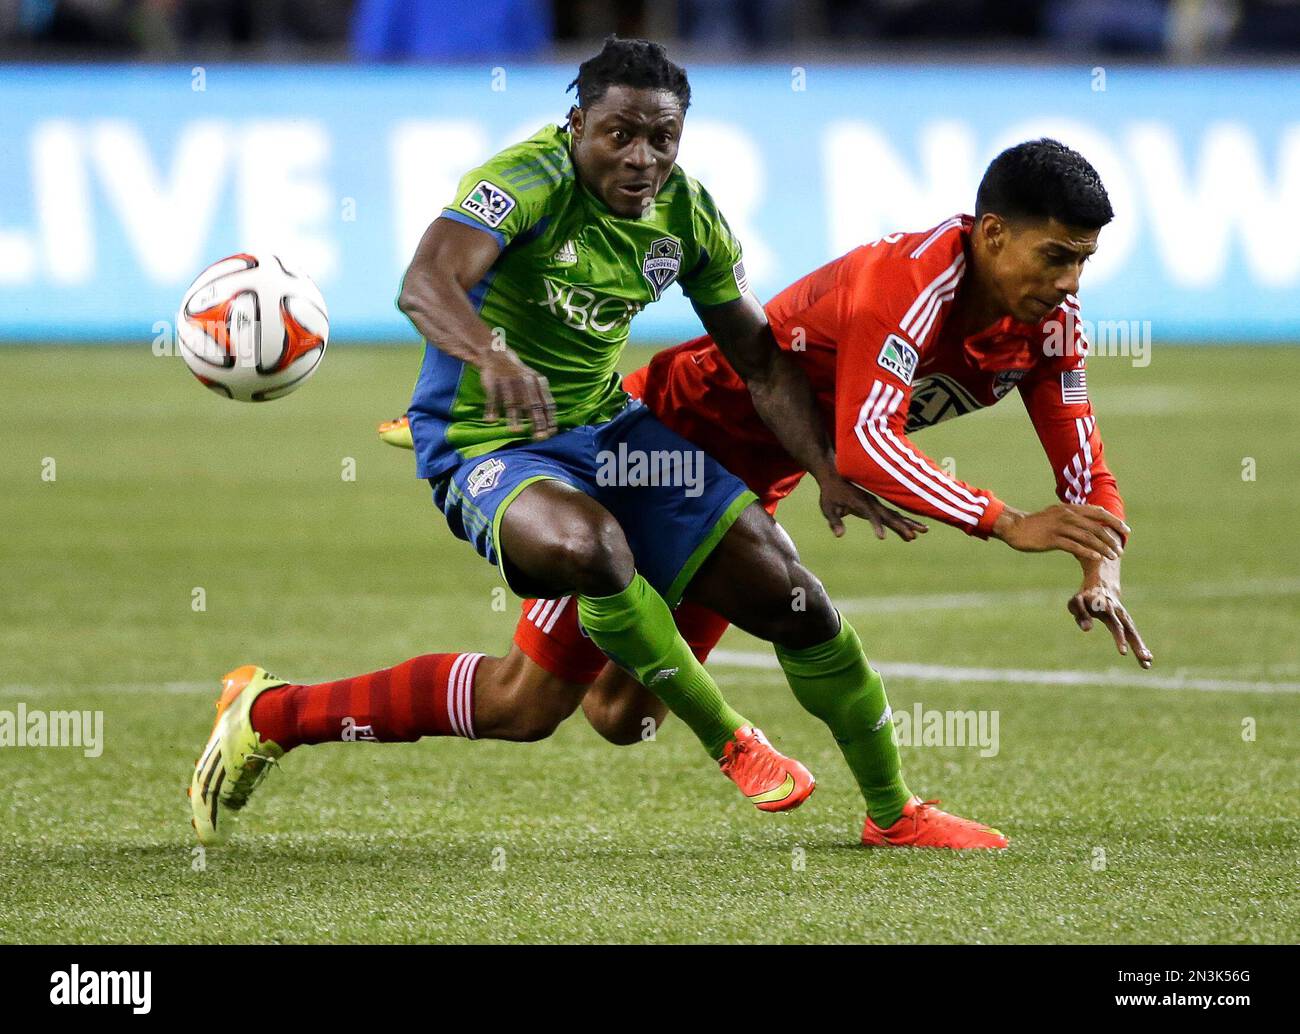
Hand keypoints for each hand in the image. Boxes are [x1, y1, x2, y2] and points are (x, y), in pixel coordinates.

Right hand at [479, 350, 556, 439]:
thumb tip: (549, 426)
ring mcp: (509, 382)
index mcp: (538, 382)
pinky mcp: (494, 382)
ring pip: (512, 403)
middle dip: (537, 422)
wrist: (498, 355)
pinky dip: (491, 409)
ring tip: (516, 431)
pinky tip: (491, 421)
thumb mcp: (534, 382)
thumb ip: (541, 400)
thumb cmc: (520, 375)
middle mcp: (525, 382)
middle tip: (539, 438)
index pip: (547, 404)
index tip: (551, 434)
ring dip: (514, 418)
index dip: (550, 419)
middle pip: (533, 405)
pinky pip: (493, 397)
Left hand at [818, 475, 928, 540]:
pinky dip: (901, 521)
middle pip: (890, 515)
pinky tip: (911, 529)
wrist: (834, 474)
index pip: (871, 515)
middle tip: (914, 536)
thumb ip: (834, 521)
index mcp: (860, 502)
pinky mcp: (876, 505)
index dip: (877, 525)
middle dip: (902, 525)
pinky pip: (891, 514)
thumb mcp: (827, 507)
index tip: (882, 537)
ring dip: (908, 523)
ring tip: (924, 531)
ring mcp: (876, 503)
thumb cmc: (830, 492)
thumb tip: (839, 535)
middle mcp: (872, 502)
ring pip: (895, 514)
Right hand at [993, 503, 1128, 562]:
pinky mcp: (1052, 539)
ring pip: (1088, 537)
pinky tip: (1097, 557)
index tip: (1125, 530)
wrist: (1014, 527)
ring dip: (1103, 547)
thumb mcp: (1056, 515)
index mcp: (1070, 508)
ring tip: (1113, 556)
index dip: (1114, 521)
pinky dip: (1088, 551)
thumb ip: (1072, 517)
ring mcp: (1060, 527)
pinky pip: (1074, 546)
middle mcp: (1067, 515)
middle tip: (1120, 549)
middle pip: (1096, 526)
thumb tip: (1089, 524)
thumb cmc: (1036, 524)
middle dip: (1111, 538)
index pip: (1099, 512)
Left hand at [1068, 556, 1152, 668]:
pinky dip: (1140, 646)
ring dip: (1141, 647)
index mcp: (1107, 608)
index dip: (1120, 639)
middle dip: (1137, 645)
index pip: (1116, 626)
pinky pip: (1134, 635)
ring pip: (1134, 633)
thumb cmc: (1085, 597)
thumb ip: (1081, 614)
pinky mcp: (1127, 622)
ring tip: (1148, 662)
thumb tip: (1087, 629)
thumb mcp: (1077, 602)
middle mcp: (1119, 613)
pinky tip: (1146, 659)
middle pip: (1130, 631)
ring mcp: (1125, 617)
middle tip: (1144, 658)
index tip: (1124, 653)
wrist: (1100, 585)